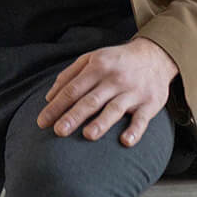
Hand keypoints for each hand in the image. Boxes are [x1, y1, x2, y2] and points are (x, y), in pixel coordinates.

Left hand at [36, 37, 178, 146]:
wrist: (154, 56)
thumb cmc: (115, 60)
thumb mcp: (90, 59)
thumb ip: (69, 76)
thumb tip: (49, 97)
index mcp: (96, 68)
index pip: (72, 89)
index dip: (56, 106)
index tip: (42, 122)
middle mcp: (113, 79)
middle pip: (90, 100)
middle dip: (73, 116)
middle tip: (58, 131)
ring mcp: (132, 92)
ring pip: (114, 109)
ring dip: (102, 123)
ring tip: (88, 135)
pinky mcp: (150, 103)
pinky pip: (142, 119)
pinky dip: (135, 130)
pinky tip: (125, 141)